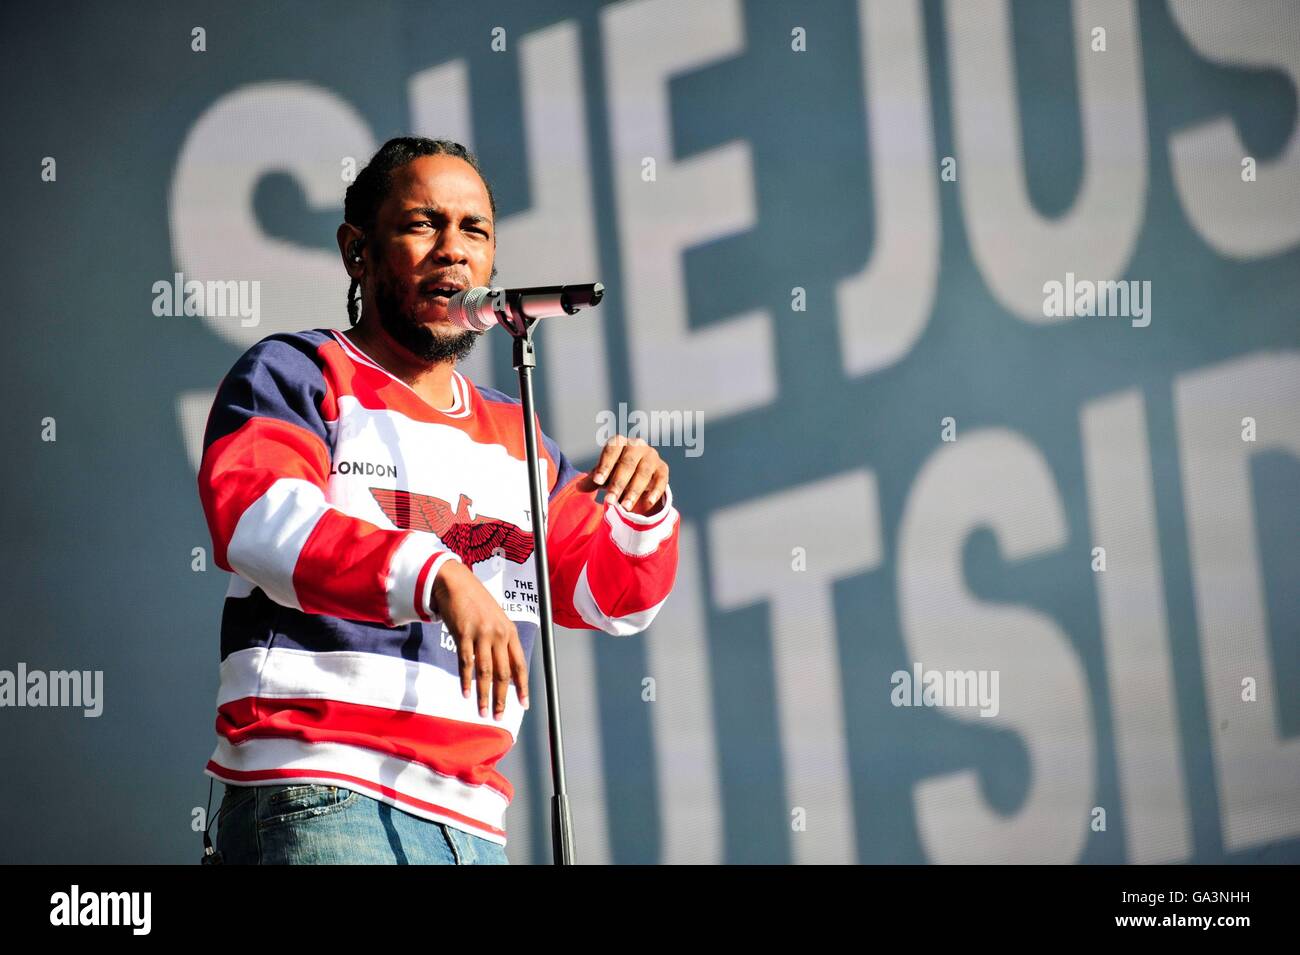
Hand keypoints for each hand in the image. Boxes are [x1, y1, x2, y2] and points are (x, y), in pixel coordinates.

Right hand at [431, 561, 528, 720]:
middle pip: (503, 673)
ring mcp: (482, 634)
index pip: (520, 665)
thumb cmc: (476, 604)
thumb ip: (501, 643)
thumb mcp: (495, 621)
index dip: (522, 687)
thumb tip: (505, 671)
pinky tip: (467, 694)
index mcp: (509, 632)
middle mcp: (499, 634)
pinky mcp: (464, 633)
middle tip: (499, 716)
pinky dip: (466, 681)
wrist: (456, 583)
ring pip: (486, 672)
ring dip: (484, 695)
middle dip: (502, 698)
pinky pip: (466, 663)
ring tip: (483, 712)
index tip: (524, 705)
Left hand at [585, 435, 668, 515]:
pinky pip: (661, 480)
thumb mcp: (603, 475)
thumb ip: (592, 480)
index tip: (597, 482)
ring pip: (644, 472)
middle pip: (628, 463)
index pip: (611, 450)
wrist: (639, 473)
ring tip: (624, 507)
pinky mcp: (663, 468)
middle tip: (609, 501)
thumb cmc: (616, 471)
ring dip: (634, 491)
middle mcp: (637, 445)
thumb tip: (578, 487)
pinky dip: (655, 492)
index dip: (605, 465)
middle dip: (618, 484)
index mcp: (619, 442)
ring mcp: (652, 456)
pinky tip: (647, 503)